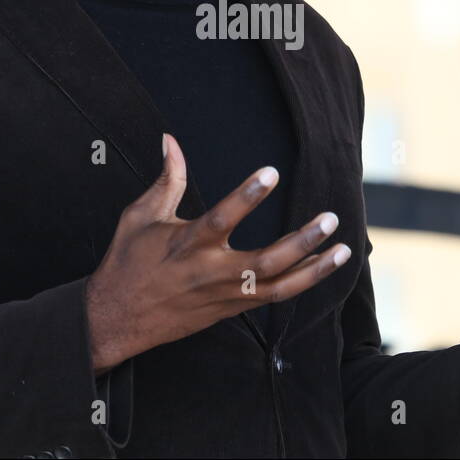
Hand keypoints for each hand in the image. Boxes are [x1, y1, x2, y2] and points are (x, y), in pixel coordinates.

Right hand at [85, 133, 350, 373]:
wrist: (116, 320)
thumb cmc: (127, 263)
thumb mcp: (140, 217)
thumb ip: (166, 180)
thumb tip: (170, 140)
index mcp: (186, 244)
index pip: (222, 217)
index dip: (247, 195)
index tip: (271, 171)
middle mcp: (210, 272)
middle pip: (264, 261)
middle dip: (301, 241)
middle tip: (329, 219)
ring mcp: (224, 295)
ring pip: (278, 286)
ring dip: (314, 269)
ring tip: (343, 249)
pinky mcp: (229, 310)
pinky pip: (272, 298)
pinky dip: (300, 283)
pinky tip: (321, 266)